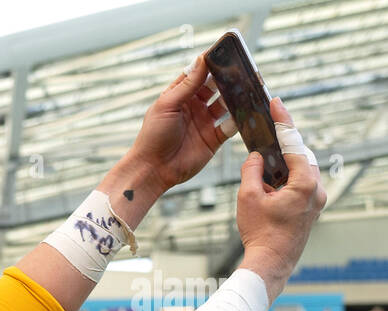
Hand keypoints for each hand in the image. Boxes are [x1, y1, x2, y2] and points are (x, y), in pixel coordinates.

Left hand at [128, 52, 235, 191]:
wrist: (153, 170)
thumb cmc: (152, 136)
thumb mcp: (167, 105)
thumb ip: (187, 84)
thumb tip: (201, 60)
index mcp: (179, 96)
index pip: (198, 73)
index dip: (211, 62)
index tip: (226, 50)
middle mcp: (194, 107)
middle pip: (216, 86)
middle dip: (228, 77)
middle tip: (243, 67)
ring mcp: (205, 122)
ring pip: (227, 104)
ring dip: (237, 96)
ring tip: (248, 86)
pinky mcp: (214, 138)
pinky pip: (231, 125)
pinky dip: (240, 118)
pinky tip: (247, 110)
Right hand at [236, 99, 326, 293]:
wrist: (270, 263)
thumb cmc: (260, 234)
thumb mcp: (248, 197)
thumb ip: (252, 171)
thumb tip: (256, 156)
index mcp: (305, 183)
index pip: (293, 144)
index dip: (283, 122)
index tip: (277, 104)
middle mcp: (317, 189)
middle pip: (300, 155)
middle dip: (284, 143)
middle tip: (269, 129)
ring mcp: (317, 200)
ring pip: (301, 170)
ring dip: (284, 163)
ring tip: (265, 160)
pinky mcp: (312, 209)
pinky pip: (301, 184)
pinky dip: (287, 177)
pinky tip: (272, 181)